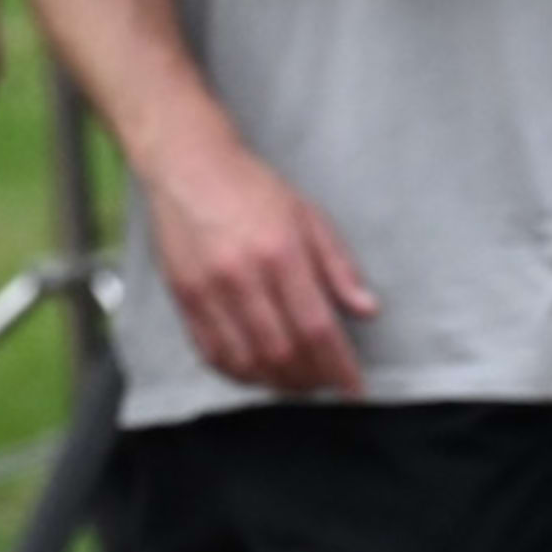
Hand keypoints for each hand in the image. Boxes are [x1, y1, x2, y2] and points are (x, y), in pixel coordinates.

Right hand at [145, 126, 378, 394]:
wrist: (185, 161)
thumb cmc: (252, 189)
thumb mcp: (308, 216)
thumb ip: (339, 266)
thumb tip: (369, 310)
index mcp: (280, 252)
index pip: (317, 328)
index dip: (340, 368)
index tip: (354, 390)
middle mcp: (241, 274)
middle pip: (283, 352)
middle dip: (312, 380)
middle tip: (326, 384)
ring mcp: (207, 287)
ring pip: (248, 361)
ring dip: (278, 383)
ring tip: (297, 381)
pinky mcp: (182, 295)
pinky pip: (213, 354)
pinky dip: (241, 374)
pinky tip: (259, 371)